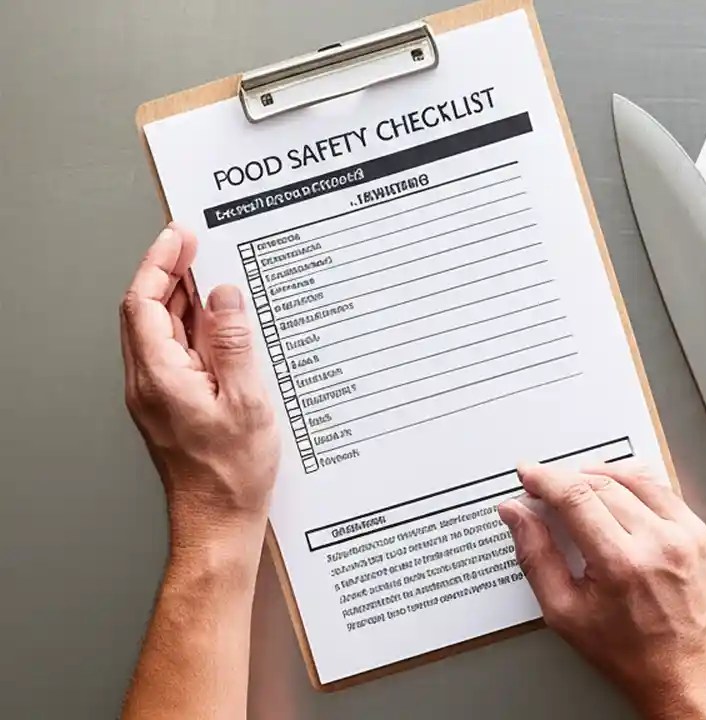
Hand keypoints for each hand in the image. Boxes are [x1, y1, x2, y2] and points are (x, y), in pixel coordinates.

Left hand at [120, 225, 279, 546]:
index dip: (160, 262)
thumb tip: (225, 297)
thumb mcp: (246, 402)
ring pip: (158, 331)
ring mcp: (156, 395)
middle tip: (196, 245)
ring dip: (180, 298)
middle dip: (168, 272)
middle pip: (146, 311)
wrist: (217, 521)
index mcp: (160, 377)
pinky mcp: (170, 404)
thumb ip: (234, 344)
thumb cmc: (230, 475)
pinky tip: (217, 324)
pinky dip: (190, 327)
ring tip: (210, 275)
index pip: (145, 302)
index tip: (180, 236)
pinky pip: (173, 352)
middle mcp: (148, 383)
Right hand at [498, 462, 705, 719]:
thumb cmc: (630, 654)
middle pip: (602, 485)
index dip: (546, 479)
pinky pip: (665, 492)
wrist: (689, 674)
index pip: (575, 497)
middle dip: (566, 477)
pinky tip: (619, 487)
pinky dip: (636, 482)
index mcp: (621, 563)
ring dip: (601, 473)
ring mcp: (687, 536)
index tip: (529, 475)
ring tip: (577, 480)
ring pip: (635, 479)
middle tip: (545, 484)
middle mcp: (659, 543)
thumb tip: (517, 515)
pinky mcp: (703, 535)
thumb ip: (536, 556)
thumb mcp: (565, 613)